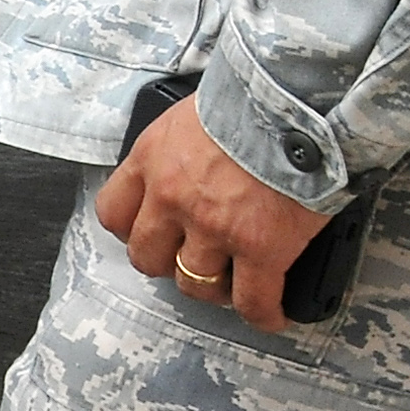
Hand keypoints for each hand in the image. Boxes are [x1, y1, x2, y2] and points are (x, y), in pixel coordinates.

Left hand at [98, 99, 324, 326]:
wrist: (295, 98)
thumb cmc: (252, 95)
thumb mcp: (193, 113)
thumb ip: (181, 146)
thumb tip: (197, 161)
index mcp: (151, 160)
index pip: (114, 213)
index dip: (133, 231)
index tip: (153, 235)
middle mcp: (172, 198)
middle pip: (148, 258)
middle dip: (169, 264)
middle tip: (194, 261)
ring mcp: (213, 228)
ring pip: (195, 284)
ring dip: (213, 288)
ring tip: (233, 284)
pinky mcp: (260, 248)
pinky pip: (253, 301)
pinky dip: (263, 314)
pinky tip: (272, 315)